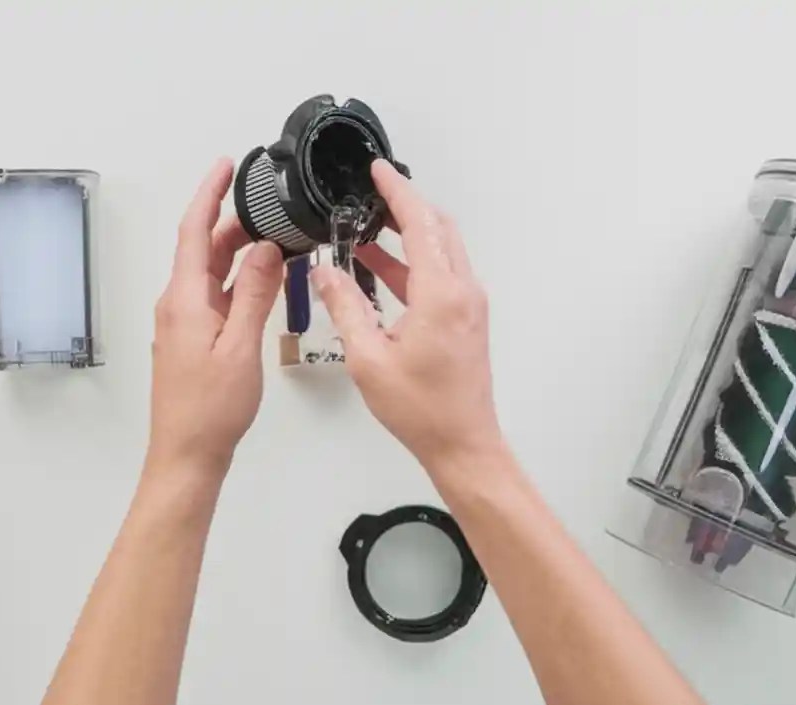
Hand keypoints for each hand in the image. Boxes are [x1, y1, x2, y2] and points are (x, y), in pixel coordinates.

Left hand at [148, 159, 283, 473]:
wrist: (187, 454)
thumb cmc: (210, 410)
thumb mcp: (241, 346)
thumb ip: (256, 294)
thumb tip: (267, 249)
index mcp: (184, 299)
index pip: (192, 230)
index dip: (209, 193)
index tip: (225, 166)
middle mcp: (178, 305)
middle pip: (203, 249)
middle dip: (234, 223)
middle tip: (270, 208)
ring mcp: (183, 323)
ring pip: (211, 273)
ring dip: (240, 254)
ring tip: (275, 240)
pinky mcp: (192, 340)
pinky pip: (216, 297)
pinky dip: (240, 283)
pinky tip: (263, 285)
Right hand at [313, 159, 502, 472]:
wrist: (462, 442)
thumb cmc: (423, 409)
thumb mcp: (368, 358)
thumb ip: (346, 307)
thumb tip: (326, 274)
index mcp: (441, 294)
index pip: (419, 223)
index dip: (397, 192)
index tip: (378, 171)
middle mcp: (463, 292)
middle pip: (437, 228)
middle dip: (404, 206)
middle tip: (371, 195)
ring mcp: (469, 305)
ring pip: (441, 250)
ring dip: (407, 235)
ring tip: (366, 230)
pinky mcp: (467, 319)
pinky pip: (441, 275)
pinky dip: (413, 262)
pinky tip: (382, 269)